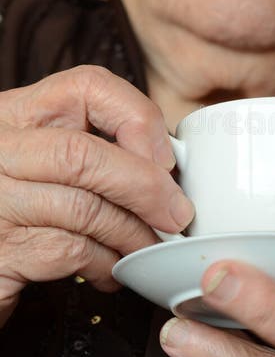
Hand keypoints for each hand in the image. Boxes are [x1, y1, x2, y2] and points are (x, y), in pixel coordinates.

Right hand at [0, 65, 193, 325]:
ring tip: (147, 247)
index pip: (86, 87)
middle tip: (176, 215)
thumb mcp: (45, 163)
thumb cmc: (15, 212)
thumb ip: (96, 151)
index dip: (138, 118)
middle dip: (145, 187)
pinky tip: (112, 270)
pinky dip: (106, 264)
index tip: (165, 159)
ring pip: (83, 209)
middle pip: (84, 154)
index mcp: (15, 114)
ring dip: (132, 234)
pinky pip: (70, 251)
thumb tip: (167, 167)